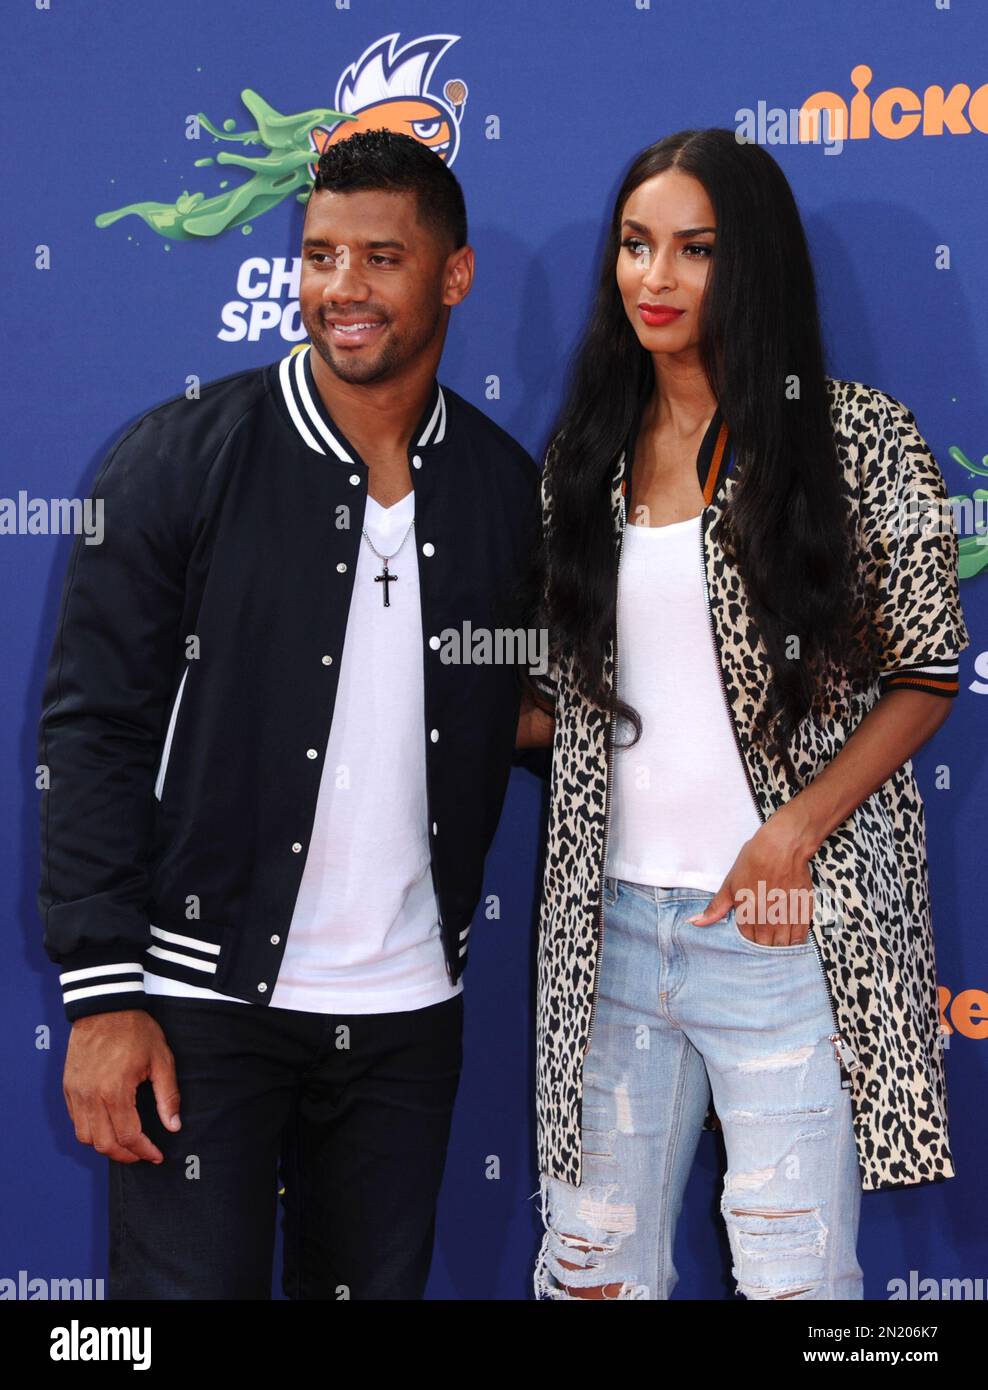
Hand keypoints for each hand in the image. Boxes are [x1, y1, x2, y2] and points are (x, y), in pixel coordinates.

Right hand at [63, 1009, 180, 1163]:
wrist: (105, 1006)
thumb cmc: (135, 1030)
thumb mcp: (161, 1059)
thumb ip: (167, 1096)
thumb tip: (173, 1126)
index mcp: (116, 1091)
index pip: (129, 1136)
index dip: (144, 1151)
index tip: (157, 1155)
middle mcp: (91, 1096)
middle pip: (104, 1143)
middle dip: (126, 1155)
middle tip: (142, 1154)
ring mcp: (76, 1093)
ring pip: (85, 1137)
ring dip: (105, 1145)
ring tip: (125, 1144)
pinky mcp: (68, 1087)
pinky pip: (75, 1121)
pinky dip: (90, 1131)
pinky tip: (107, 1126)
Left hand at [686, 819, 814, 946]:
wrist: (782, 846)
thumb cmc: (755, 860)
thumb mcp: (730, 884)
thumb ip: (715, 908)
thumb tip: (695, 922)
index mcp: (747, 914)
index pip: (747, 940)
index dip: (748, 936)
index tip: (750, 930)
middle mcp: (767, 919)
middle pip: (765, 945)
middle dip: (763, 943)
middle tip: (763, 933)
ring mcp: (786, 917)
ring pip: (782, 944)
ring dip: (778, 943)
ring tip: (775, 935)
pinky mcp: (803, 911)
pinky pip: (799, 937)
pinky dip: (794, 940)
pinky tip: (789, 935)